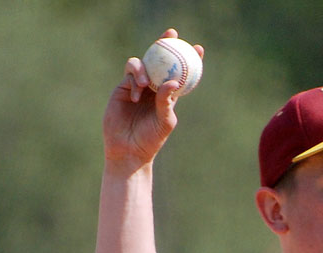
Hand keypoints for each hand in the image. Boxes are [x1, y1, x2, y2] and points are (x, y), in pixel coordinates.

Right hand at [101, 28, 203, 173]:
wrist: (128, 149)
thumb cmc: (150, 140)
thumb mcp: (164, 122)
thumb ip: (167, 101)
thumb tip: (174, 80)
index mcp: (168, 95)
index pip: (180, 73)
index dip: (189, 59)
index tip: (198, 49)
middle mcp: (153, 88)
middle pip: (160, 60)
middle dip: (166, 43)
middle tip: (172, 33)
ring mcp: (138, 86)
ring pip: (142, 63)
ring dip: (144, 68)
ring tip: (145, 84)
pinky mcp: (123, 87)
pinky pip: (130, 73)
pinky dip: (134, 79)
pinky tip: (135, 95)